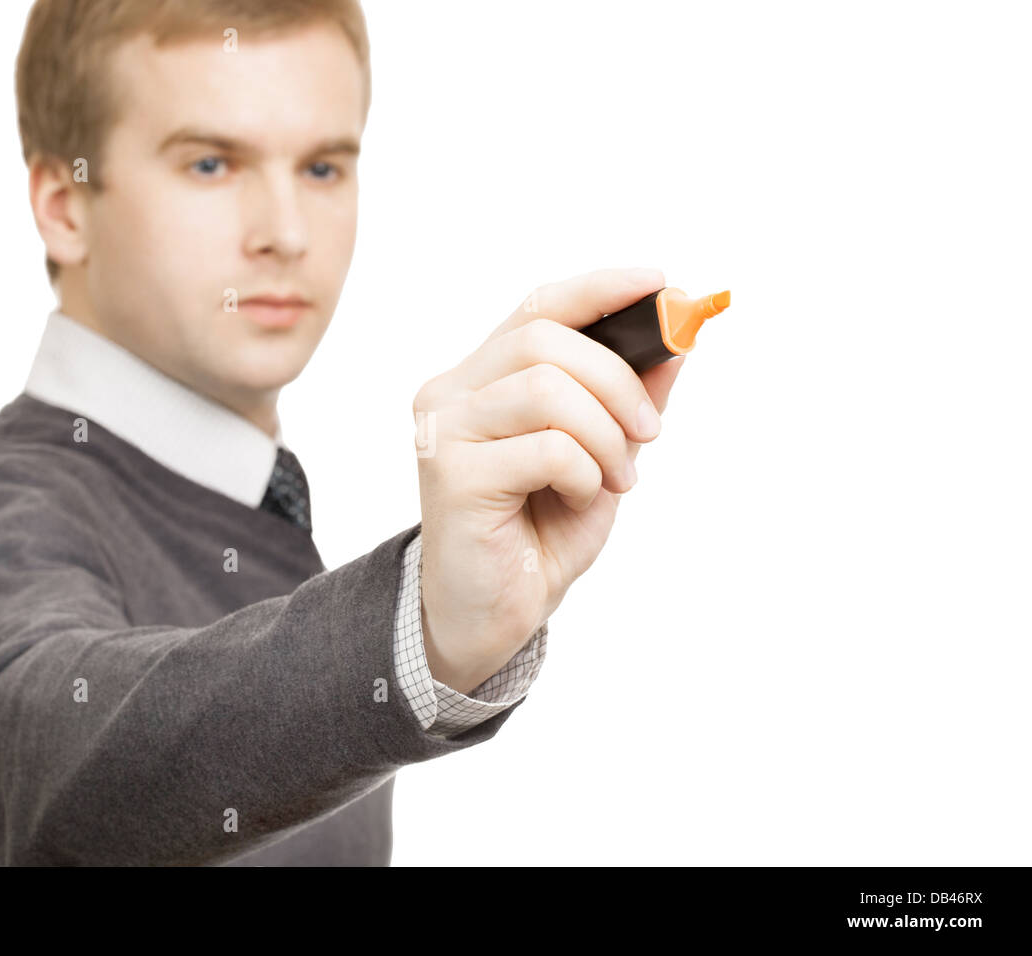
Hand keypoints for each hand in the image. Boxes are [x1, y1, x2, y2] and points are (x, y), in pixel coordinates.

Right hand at [412, 267, 685, 693]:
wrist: (494, 613)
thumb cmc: (539, 531)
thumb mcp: (601, 454)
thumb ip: (629, 398)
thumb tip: (675, 343)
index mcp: (481, 378)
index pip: (537, 308)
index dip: (600, 289)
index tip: (660, 284)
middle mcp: (451, 393)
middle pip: (543, 340)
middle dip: (617, 381)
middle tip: (647, 432)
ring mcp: (443, 431)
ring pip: (547, 388)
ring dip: (605, 436)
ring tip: (613, 478)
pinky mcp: (450, 474)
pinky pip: (547, 447)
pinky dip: (585, 474)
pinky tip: (577, 499)